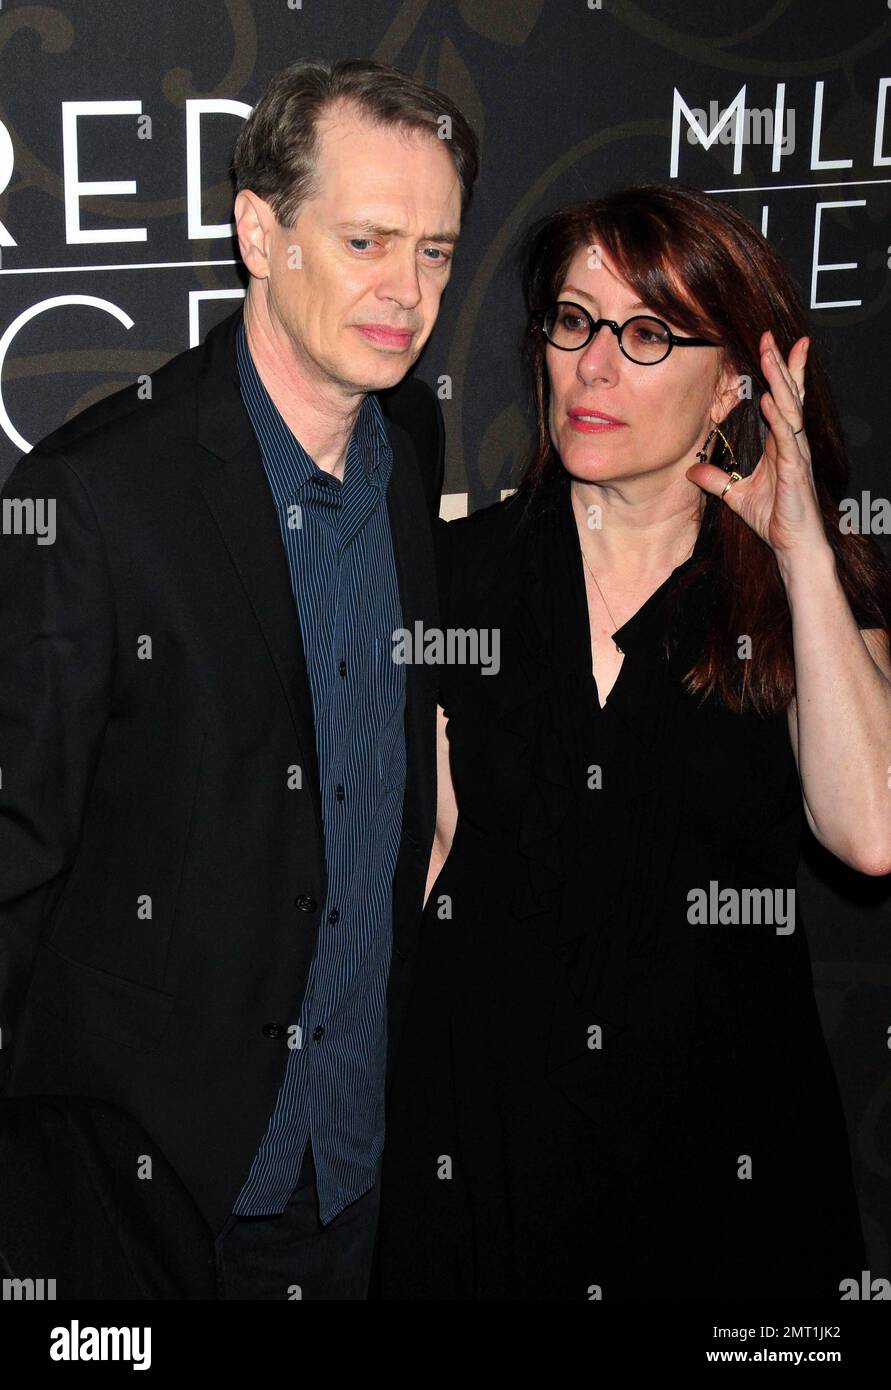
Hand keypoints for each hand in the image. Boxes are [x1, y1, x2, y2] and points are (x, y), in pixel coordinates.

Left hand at [685, 330, 827, 558]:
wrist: (792, 545)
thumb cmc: (774, 518)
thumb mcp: (735, 494)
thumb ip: (715, 479)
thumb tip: (692, 470)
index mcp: (781, 443)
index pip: (781, 399)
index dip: (779, 373)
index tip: (770, 345)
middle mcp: (792, 442)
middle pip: (789, 394)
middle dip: (781, 364)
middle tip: (772, 335)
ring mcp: (797, 453)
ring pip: (790, 407)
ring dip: (780, 380)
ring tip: (771, 354)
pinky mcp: (797, 469)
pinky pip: (788, 437)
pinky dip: (778, 417)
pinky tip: (768, 400)